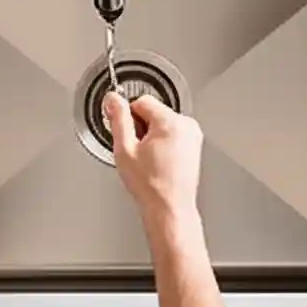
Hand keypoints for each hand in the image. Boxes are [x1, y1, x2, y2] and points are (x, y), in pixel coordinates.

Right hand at [104, 92, 203, 234]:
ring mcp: (193, 135)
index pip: (142, 101)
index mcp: (170, 122)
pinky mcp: (194, 144)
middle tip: (138, 152)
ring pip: (163, 122)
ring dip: (152, 135)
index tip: (128, 135)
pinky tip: (159, 161)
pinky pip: (173, 133)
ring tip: (150, 159)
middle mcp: (186, 125)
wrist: (170, 208)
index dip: (129, 118)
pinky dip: (164, 142)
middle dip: (142, 127)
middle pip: (154, 111)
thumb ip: (118, 119)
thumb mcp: (125, 149)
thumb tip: (113, 99)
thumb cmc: (150, 185)